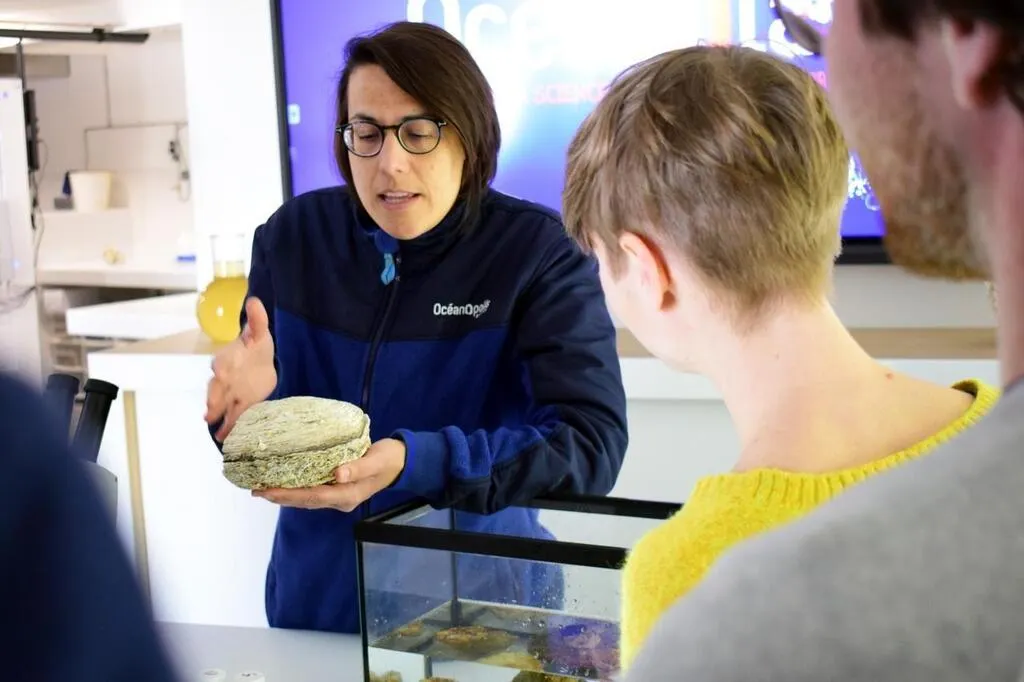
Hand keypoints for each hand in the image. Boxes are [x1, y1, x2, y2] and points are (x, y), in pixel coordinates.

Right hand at [205, 297, 277, 440]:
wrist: (263, 363)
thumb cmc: (257, 347)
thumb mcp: (260, 332)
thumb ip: (257, 319)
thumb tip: (254, 300)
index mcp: (227, 359)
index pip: (221, 363)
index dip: (221, 368)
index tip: (221, 372)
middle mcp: (225, 378)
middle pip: (216, 388)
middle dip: (214, 399)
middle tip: (210, 411)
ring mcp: (231, 393)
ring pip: (221, 404)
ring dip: (217, 415)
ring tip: (215, 428)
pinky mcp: (241, 404)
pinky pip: (233, 415)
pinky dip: (228, 426)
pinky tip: (224, 436)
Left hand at [253, 438, 406, 511]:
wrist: (401, 462)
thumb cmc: (388, 459)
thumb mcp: (376, 460)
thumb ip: (359, 468)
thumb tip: (337, 474)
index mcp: (348, 495)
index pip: (312, 497)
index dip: (288, 494)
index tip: (267, 490)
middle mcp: (340, 500)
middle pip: (305, 501)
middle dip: (280, 497)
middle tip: (255, 490)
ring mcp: (338, 496)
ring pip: (306, 498)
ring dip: (285, 494)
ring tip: (263, 488)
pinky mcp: (337, 488)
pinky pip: (312, 491)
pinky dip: (295, 488)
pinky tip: (284, 482)